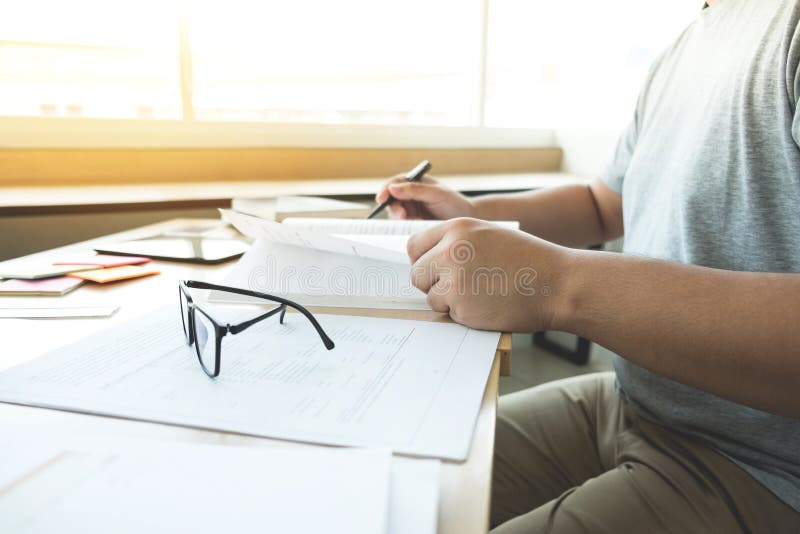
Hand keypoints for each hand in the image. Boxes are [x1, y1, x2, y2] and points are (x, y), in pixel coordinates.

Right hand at [374, 174, 474, 219]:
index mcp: (415, 182)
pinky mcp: (413, 222)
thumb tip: (393, 188)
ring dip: (401, 218)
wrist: (466, 220)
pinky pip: (403, 224)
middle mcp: (410, 194)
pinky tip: (417, 225)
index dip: (385, 190)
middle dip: (395, 208)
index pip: (395, 183)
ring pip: (396, 213)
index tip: (381, 198)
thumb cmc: (454, 202)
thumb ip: (415, 190)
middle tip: (403, 216)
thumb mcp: (436, 193)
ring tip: (415, 221)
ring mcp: (411, 208)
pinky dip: (407, 226)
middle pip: (392, 199)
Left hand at [407, 218, 573, 331]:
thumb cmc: (529, 261)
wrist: (557, 283)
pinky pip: (450, 314)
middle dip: (433, 284)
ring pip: (432, 297)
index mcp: (457, 228)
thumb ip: (458, 243)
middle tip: (458, 288)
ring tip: (482, 294)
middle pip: (417, 274)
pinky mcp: (461, 306)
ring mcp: (453, 280)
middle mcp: (450, 251)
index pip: (415, 245)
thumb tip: (429, 258)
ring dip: (450, 301)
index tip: (431, 270)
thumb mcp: (489, 236)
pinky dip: (465, 315)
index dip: (422, 261)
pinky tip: (489, 305)